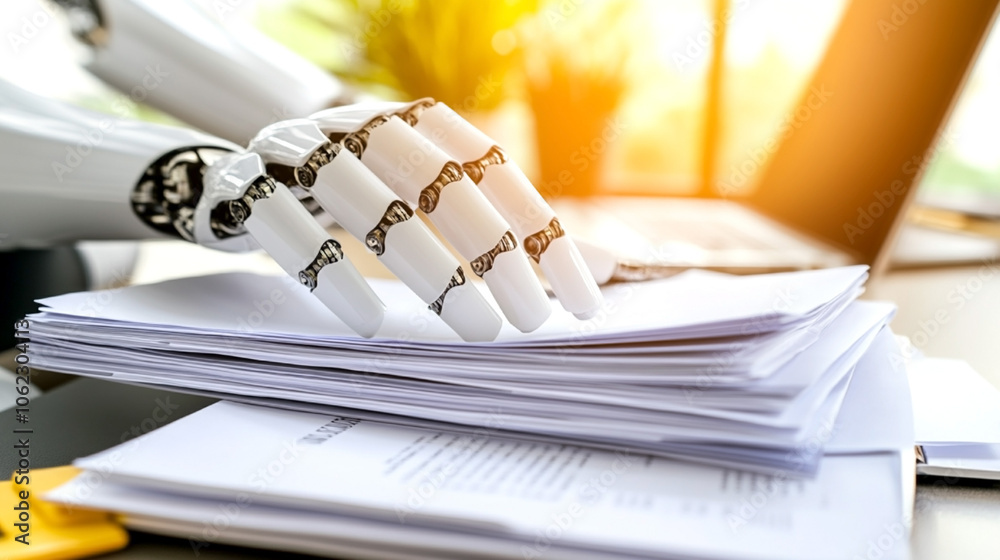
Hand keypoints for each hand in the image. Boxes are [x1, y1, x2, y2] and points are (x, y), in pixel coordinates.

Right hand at [195, 99, 602, 341]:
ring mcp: (299, 149)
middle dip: (495, 254)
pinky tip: (370, 320)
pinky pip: (286, 224)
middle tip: (532, 320)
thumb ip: (504, 230)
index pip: (491, 170)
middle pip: (437, 182)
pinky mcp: (246, 184)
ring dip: (429, 269)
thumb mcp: (422, 202)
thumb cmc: (351, 201)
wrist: (238, 180)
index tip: (583, 295)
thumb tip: (603, 269)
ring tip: (476, 329)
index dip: (540, 230)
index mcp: (412, 122)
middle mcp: (359, 123)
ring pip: (368, 201)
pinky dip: (329, 270)